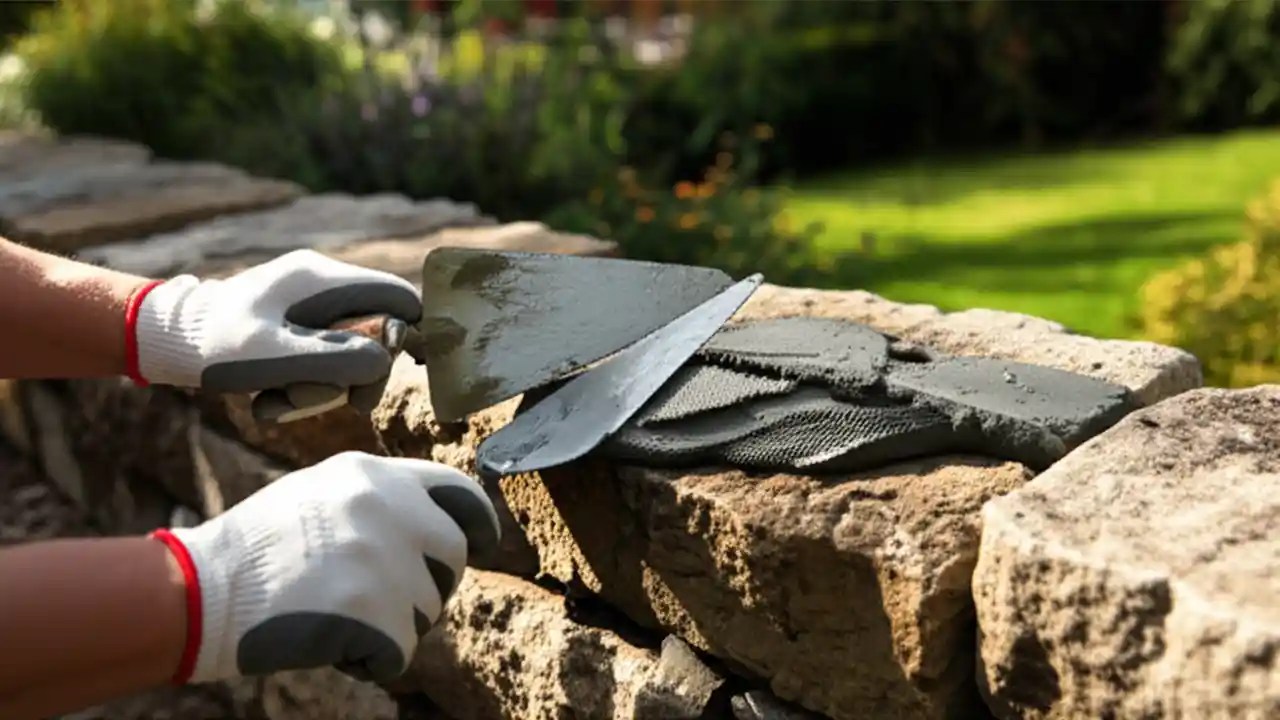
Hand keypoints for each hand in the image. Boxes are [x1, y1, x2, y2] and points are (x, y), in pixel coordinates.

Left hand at [129, 249, 418, 416]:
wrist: (161, 341)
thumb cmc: (214, 347)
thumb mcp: (276, 358)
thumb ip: (336, 360)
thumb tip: (385, 363)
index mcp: (322, 278)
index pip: (398, 297)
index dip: (410, 334)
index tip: (395, 372)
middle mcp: (322, 284)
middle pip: (375, 333)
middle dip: (354, 376)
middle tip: (335, 407)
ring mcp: (308, 304)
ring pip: (346, 353)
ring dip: (320, 388)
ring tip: (276, 405)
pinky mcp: (294, 325)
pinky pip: (320, 358)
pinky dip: (301, 384)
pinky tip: (268, 399)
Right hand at [150, 452, 500, 683]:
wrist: (200, 590)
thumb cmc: (255, 549)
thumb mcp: (319, 492)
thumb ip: (378, 499)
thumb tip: (436, 524)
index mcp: (372, 473)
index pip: (458, 491)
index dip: (478, 522)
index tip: (485, 543)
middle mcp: (386, 507)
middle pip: (453, 554)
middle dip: (432, 582)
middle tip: (390, 599)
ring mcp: (381, 559)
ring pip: (426, 608)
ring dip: (393, 624)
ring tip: (335, 615)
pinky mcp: (371, 611)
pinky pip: (399, 652)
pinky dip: (371, 659)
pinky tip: (330, 643)